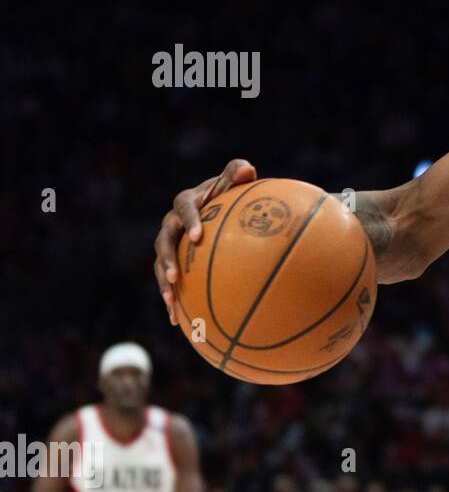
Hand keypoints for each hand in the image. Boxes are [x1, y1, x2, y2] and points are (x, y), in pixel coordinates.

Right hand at [154, 159, 256, 324]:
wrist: (217, 209)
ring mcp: (169, 244)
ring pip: (159, 264)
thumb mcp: (234, 182)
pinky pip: (168, 281)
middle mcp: (172, 223)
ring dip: (162, 283)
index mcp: (187, 202)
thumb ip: (238, 172)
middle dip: (166, 259)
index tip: (197, 236)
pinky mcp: (172, 262)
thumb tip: (247, 169)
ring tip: (169, 300)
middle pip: (163, 241)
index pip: (185, 208)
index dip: (190, 221)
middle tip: (174, 276)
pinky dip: (171, 300)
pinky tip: (176, 321)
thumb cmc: (229, 194)